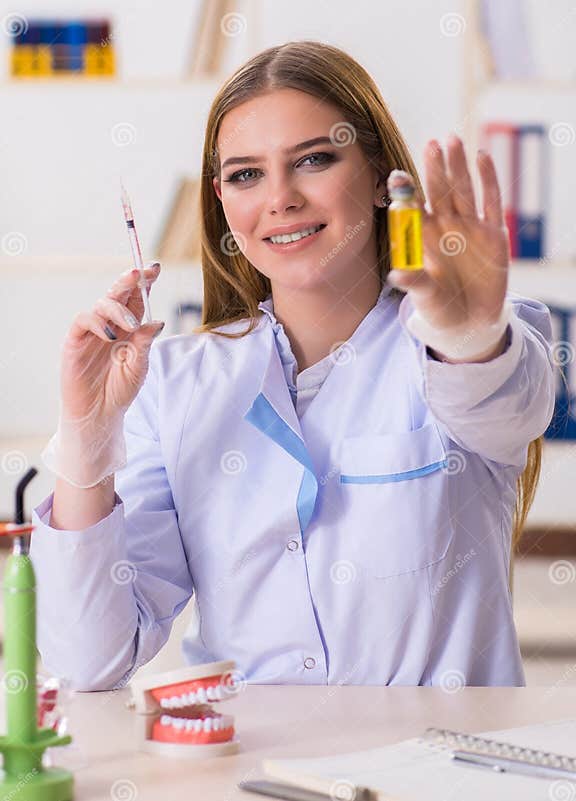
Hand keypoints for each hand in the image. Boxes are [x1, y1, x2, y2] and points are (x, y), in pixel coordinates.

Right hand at [61, 263, 164, 421]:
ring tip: (131, 326)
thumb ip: (145, 343)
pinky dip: (97, 323)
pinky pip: (83, 321)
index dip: (144, 281)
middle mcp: (111, 324)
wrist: (99, 414)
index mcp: (130, 327)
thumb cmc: (120, 389)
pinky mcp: (75, 341)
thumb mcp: (139, 366)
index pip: (136, 298)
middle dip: (130, 280)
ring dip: (118, 309)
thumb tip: (157, 320)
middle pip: (118, 294)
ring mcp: (92, 331)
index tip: (155, 268)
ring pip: (102, 304)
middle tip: (140, 273)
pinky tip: (110, 336)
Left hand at [387, 135, 509, 337]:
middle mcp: (444, 227)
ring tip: (452, 139)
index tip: (397, 176)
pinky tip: (482, 157)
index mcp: (423, 239)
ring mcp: (469, 227)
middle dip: (435, 169)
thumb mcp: (426, 297)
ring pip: (463, 190)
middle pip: (439, 192)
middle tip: (431, 144)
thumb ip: (415, 282)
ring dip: (458, 166)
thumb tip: (396, 275)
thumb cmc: (440, 308)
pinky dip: (488, 180)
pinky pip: (490, 201)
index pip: (413, 210)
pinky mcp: (493, 234)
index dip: (406, 193)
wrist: (470, 322)